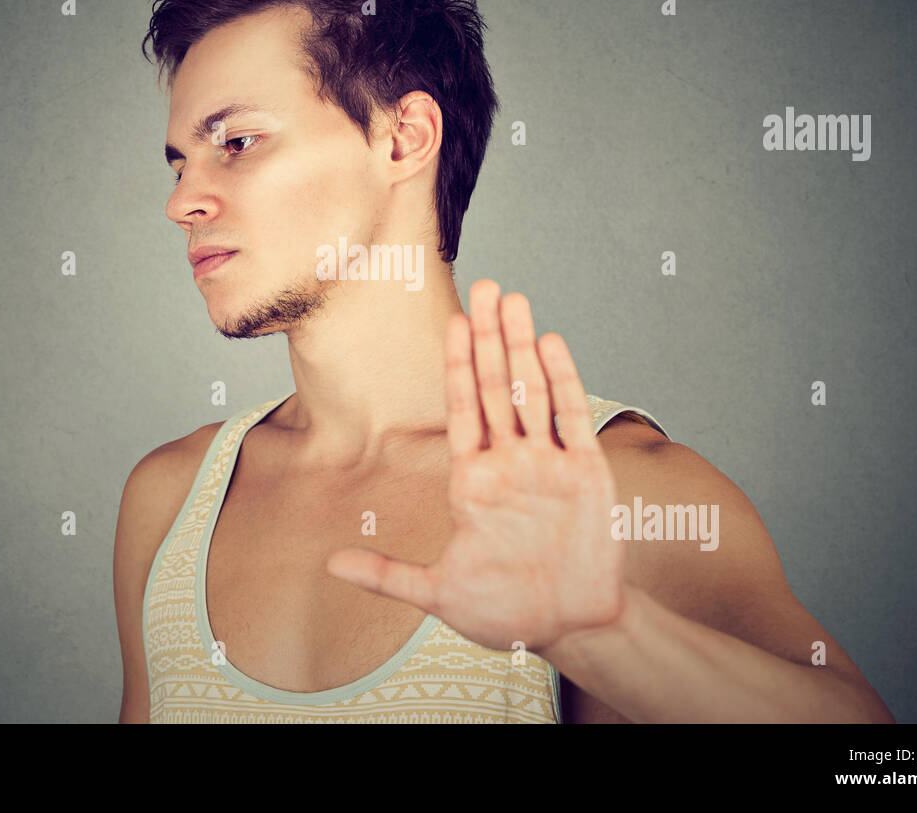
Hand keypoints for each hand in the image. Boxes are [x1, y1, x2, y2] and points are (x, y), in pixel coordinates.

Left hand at [325, 279, 624, 653]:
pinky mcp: (587, 474)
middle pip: (496, 387)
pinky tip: (550, 343)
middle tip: (484, 285)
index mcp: (473, 481)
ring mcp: (549, 464)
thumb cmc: (507, 613)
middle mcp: (511, 462)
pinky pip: (572, 419)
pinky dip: (563, 381)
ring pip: (532, 392)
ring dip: (522, 345)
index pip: (462, 408)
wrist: (572, 630)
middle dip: (489, 337)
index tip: (451, 321)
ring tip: (513, 299)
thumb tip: (329, 562)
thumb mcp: (438, 595)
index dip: (456, 364)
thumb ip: (386, 575)